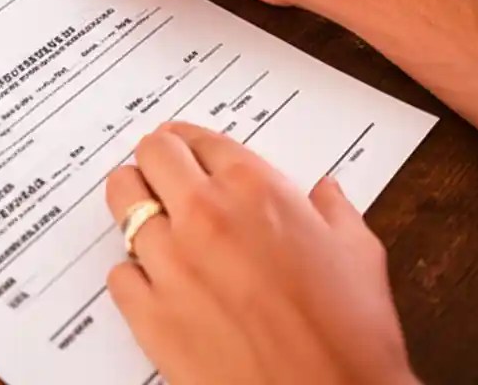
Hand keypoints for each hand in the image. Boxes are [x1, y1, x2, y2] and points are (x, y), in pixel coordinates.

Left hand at [105, 122, 416, 384]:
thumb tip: (326, 192)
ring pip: (122, 203)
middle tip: (162, 174)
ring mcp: (169, 263)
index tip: (187, 147)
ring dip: (136, 209)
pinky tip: (155, 282)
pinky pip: (118, 272)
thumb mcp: (359, 258)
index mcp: (255, 190)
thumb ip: (335, 213)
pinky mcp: (147, 312)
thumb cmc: (350, 339)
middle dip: (156, 161)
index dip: (192, 142)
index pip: (199, 138)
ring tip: (152, 222)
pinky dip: (134, 273)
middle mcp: (205, 215)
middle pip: (151, 154)